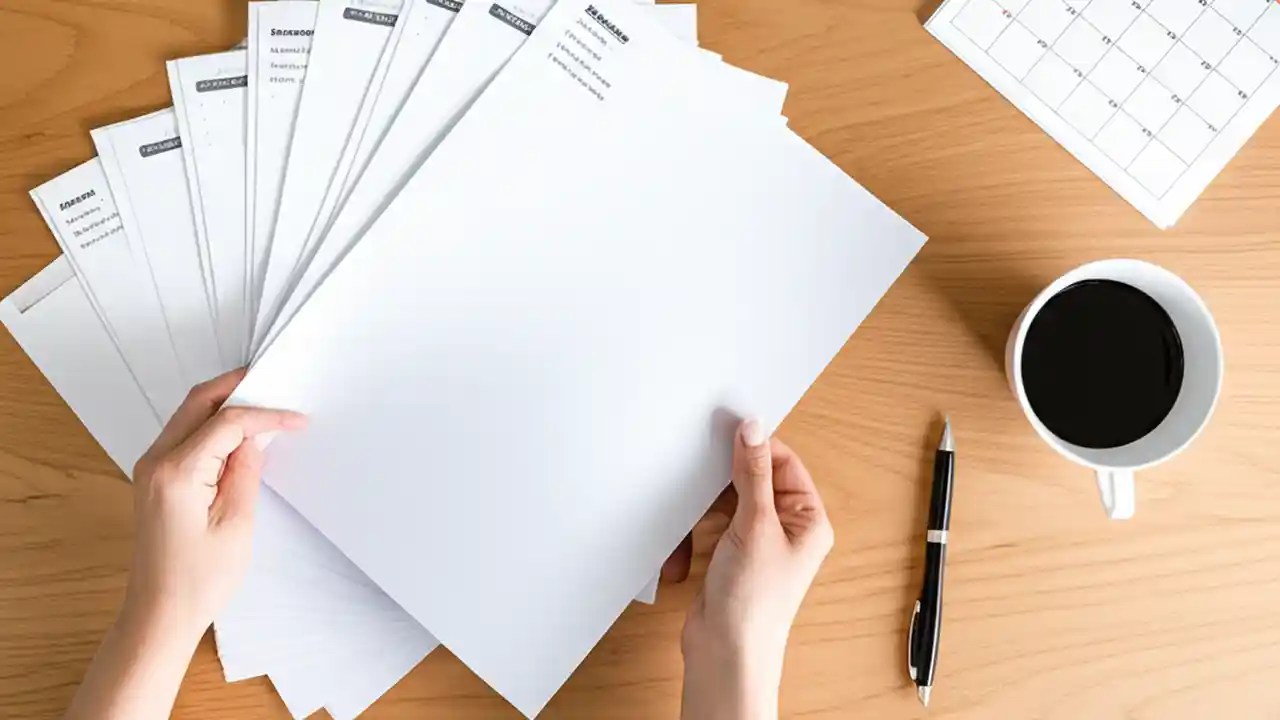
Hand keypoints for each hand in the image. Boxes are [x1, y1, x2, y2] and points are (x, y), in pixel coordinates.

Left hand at [67, 370, 305, 719]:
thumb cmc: (198, 580)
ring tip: (264, 407)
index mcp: (177, 472)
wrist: (160, 614)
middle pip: (198, 402)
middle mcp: (156, 462)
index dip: (266, 415)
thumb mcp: (236, 524)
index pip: (227, 422)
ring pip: (189, 415)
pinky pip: (185, 436)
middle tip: (275, 383)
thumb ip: (245, 471)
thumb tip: (256, 437)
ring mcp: (151, 469)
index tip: (297, 419)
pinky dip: (214, 425)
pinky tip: (240, 435)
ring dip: (225, 405)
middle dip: (238, 388)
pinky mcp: (155, 480)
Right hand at [677, 419, 833, 719]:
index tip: (727, 428)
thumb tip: (753, 428)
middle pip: (753, 480)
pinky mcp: (730, 554)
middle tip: (700, 466)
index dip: (756, 446)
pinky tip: (685, 550)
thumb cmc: (753, 601)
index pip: (784, 464)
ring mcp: (756, 542)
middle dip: (724, 479)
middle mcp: (786, 529)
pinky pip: (710, 524)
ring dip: (705, 509)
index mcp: (808, 520)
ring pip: (727, 502)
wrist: (725, 653)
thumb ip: (752, 474)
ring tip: (692, 516)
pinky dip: (694, 531)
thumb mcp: (754, 526)